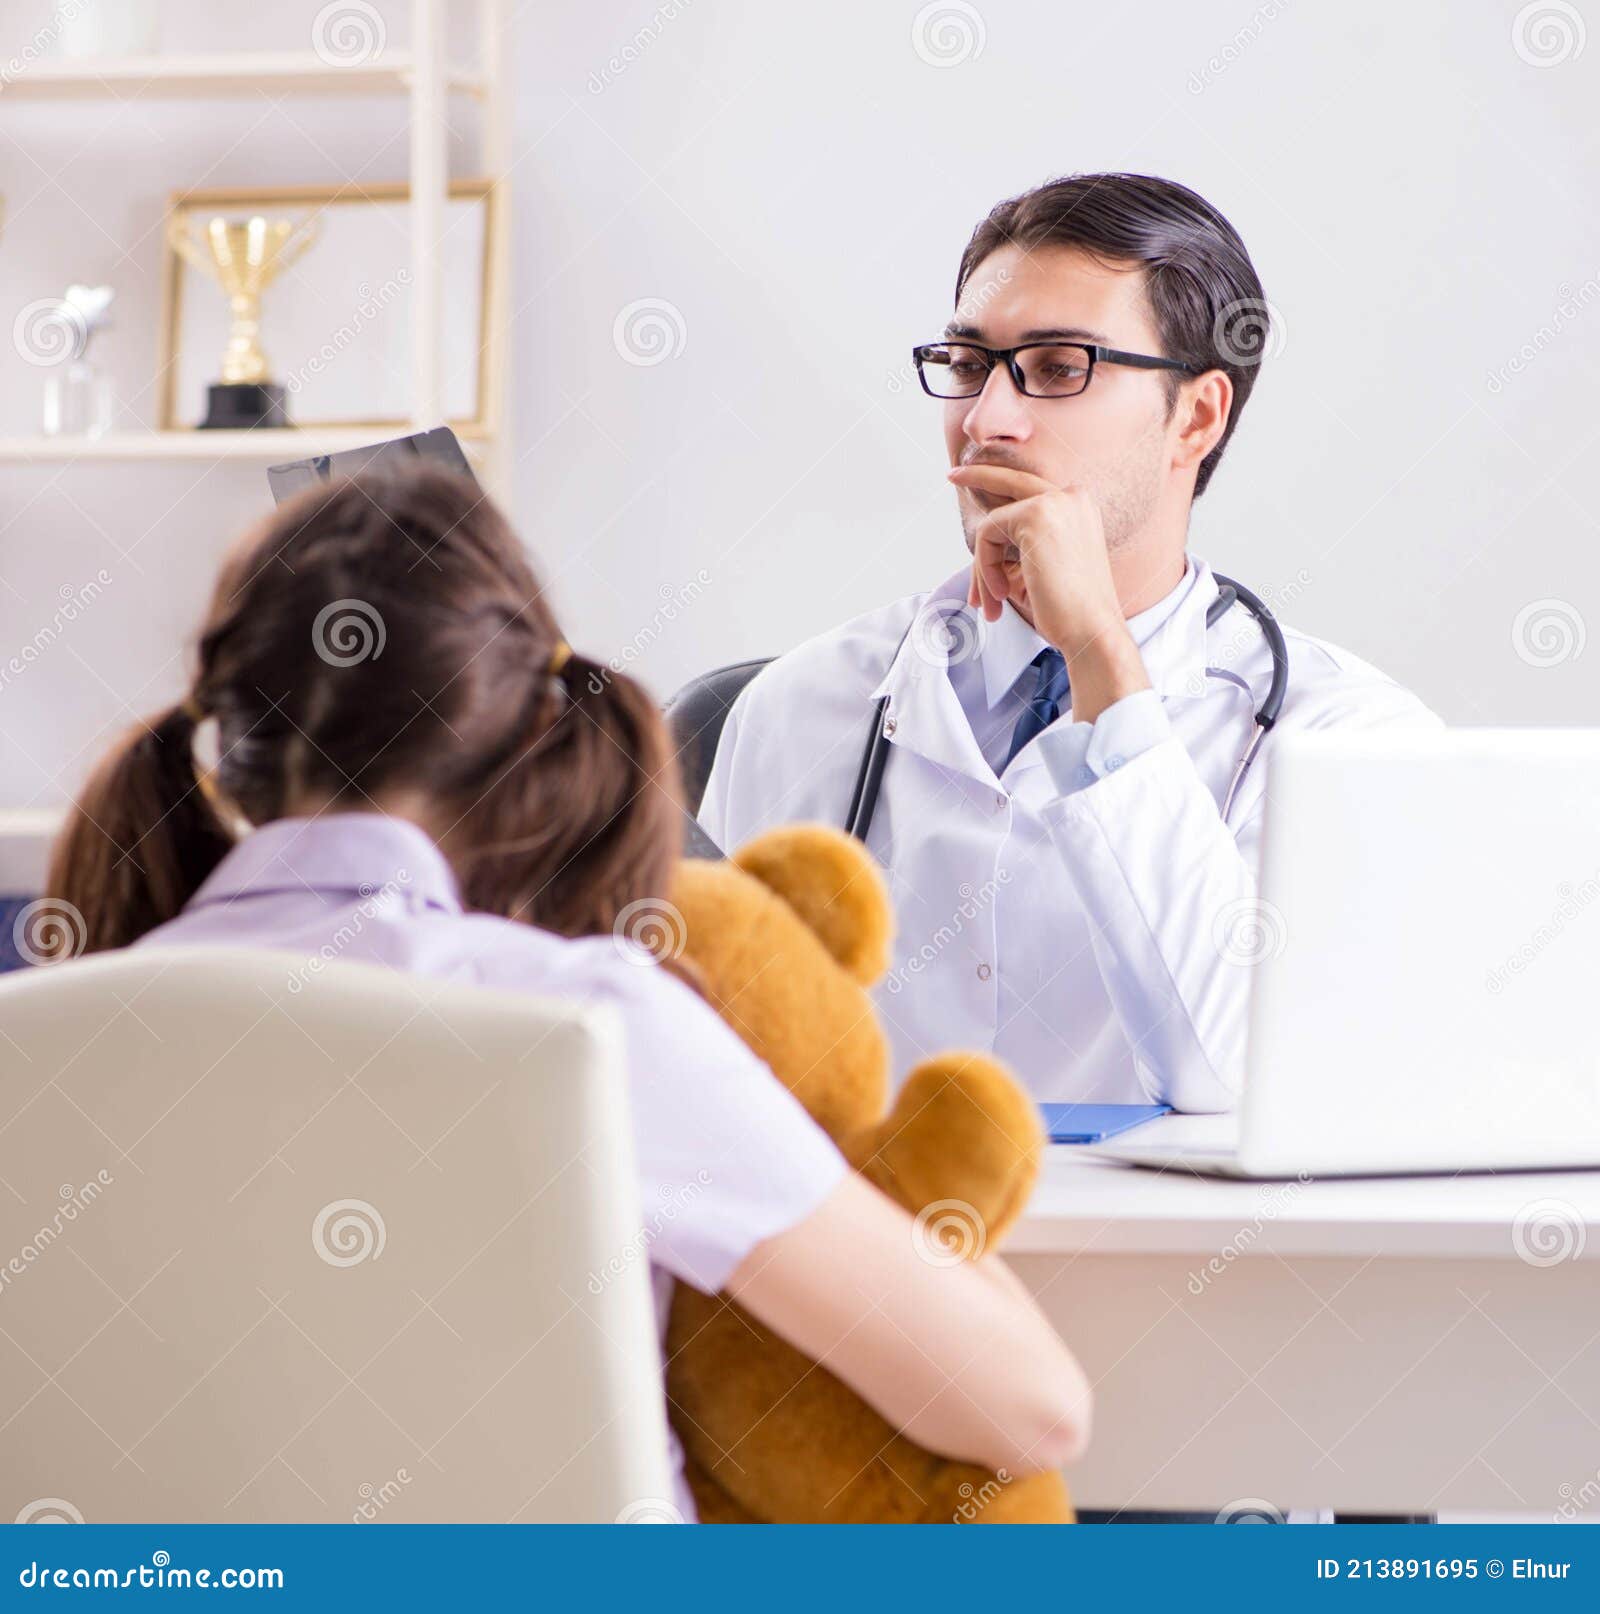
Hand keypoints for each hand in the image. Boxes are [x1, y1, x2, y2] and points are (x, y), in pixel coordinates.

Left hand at [947, 463, 1149, 722]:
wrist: (1092, 630)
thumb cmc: (1070, 611)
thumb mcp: (1044, 568)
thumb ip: (1021, 545)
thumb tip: (987, 536)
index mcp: (1079, 508)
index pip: (1029, 489)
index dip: (998, 482)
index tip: (968, 478)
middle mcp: (1072, 496)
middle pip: (1011, 479)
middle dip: (977, 474)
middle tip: (950, 476)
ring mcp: (1055, 502)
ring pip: (992, 525)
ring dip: (982, 569)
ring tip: (991, 604)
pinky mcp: (1035, 515)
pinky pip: (987, 535)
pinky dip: (985, 569)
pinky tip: (1002, 594)